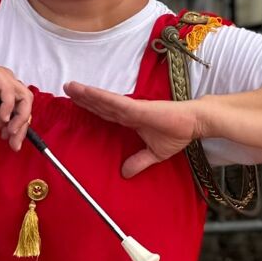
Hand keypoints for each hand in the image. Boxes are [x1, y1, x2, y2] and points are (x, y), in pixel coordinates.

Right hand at [0, 49, 32, 151]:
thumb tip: (8, 131)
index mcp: (7, 91)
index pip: (22, 110)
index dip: (21, 128)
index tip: (13, 143)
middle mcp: (9, 83)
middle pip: (27, 104)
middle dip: (23, 126)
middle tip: (14, 142)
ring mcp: (4, 77)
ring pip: (24, 97)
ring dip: (21, 117)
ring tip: (11, 131)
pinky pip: (8, 90)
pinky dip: (9, 105)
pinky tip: (3, 117)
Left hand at [65, 81, 203, 177]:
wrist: (194, 122)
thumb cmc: (177, 133)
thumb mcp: (155, 153)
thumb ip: (139, 161)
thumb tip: (124, 174)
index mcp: (131, 119)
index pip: (106, 112)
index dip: (91, 106)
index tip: (75, 101)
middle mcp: (128, 111)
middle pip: (100, 104)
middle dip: (83, 97)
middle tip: (66, 88)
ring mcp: (132, 108)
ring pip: (104, 101)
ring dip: (86, 94)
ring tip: (70, 86)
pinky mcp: (138, 108)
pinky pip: (115, 103)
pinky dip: (101, 98)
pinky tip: (88, 93)